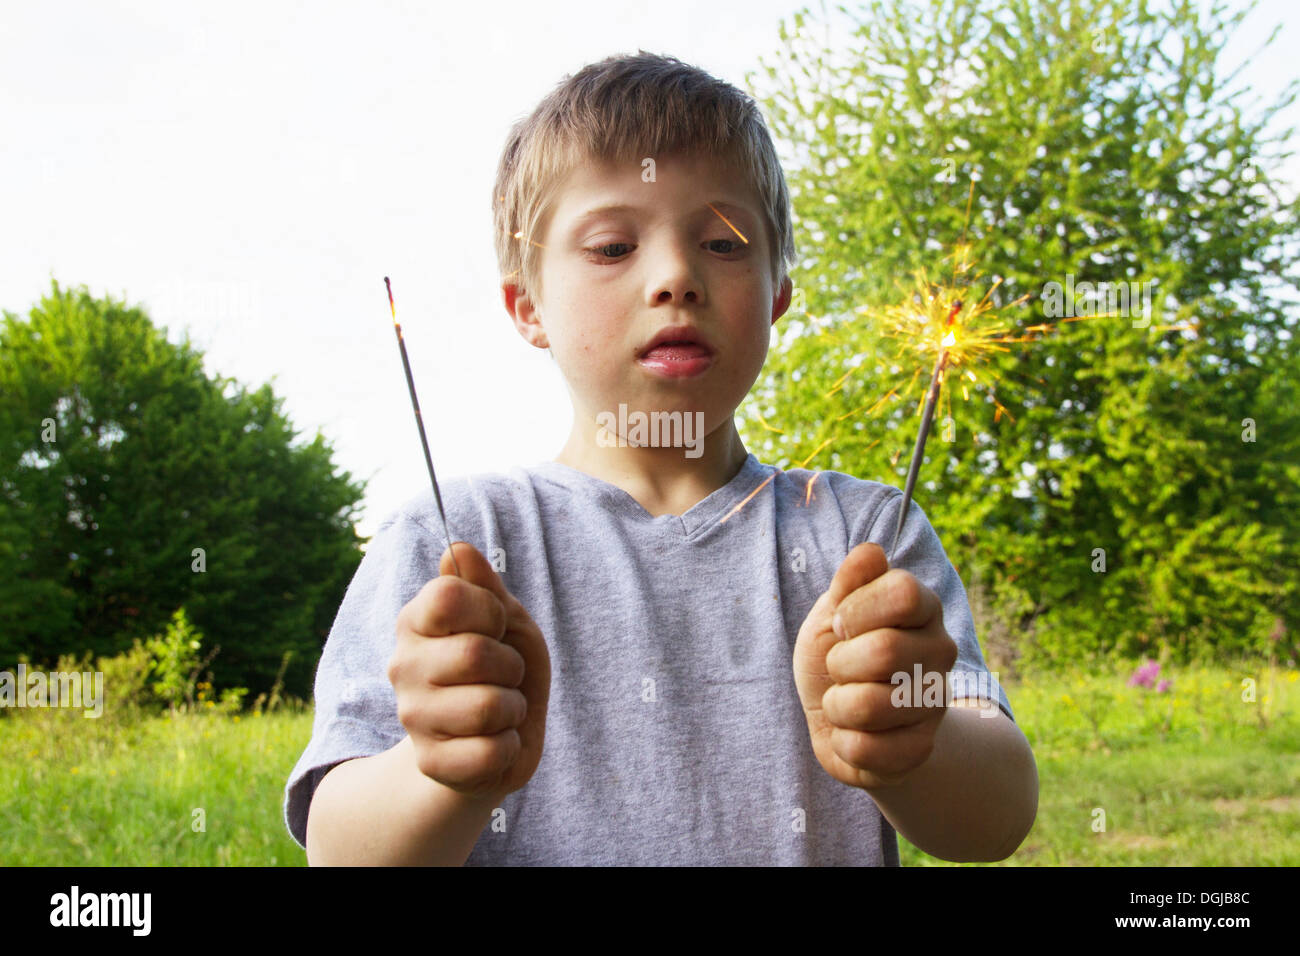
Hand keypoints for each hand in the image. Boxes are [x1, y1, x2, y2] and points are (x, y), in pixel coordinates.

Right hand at [387, 542, 550, 799]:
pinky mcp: (430, 762)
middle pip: (475, 653)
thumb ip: (484, 586)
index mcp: (415, 621)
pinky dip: (508, 747)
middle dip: (511, 666)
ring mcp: (412, 717)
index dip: (489, 610)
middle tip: (505, 675)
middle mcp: (402, 666)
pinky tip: (494, 742)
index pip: (449, 595)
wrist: (492, 741)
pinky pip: (490, 752)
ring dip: (513, 709)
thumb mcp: (506, 621)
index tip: (495, 626)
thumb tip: (457, 548)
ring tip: (500, 710)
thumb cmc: (500, 670)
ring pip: (488, 707)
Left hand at [792, 542, 956, 789]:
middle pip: (884, 651)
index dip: (858, 608)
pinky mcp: (920, 750)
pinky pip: (865, 749)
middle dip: (840, 661)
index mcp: (925, 609)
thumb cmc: (840, 652)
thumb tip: (871, 552)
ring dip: (837, 704)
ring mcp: (935, 704)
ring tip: (845, 700)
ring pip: (869, 705)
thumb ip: (850, 582)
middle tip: (840, 667)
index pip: (903, 592)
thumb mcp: (834, 610)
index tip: (841, 623)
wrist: (845, 718)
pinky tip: (853, 733)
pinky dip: (843, 741)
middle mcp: (942, 653)